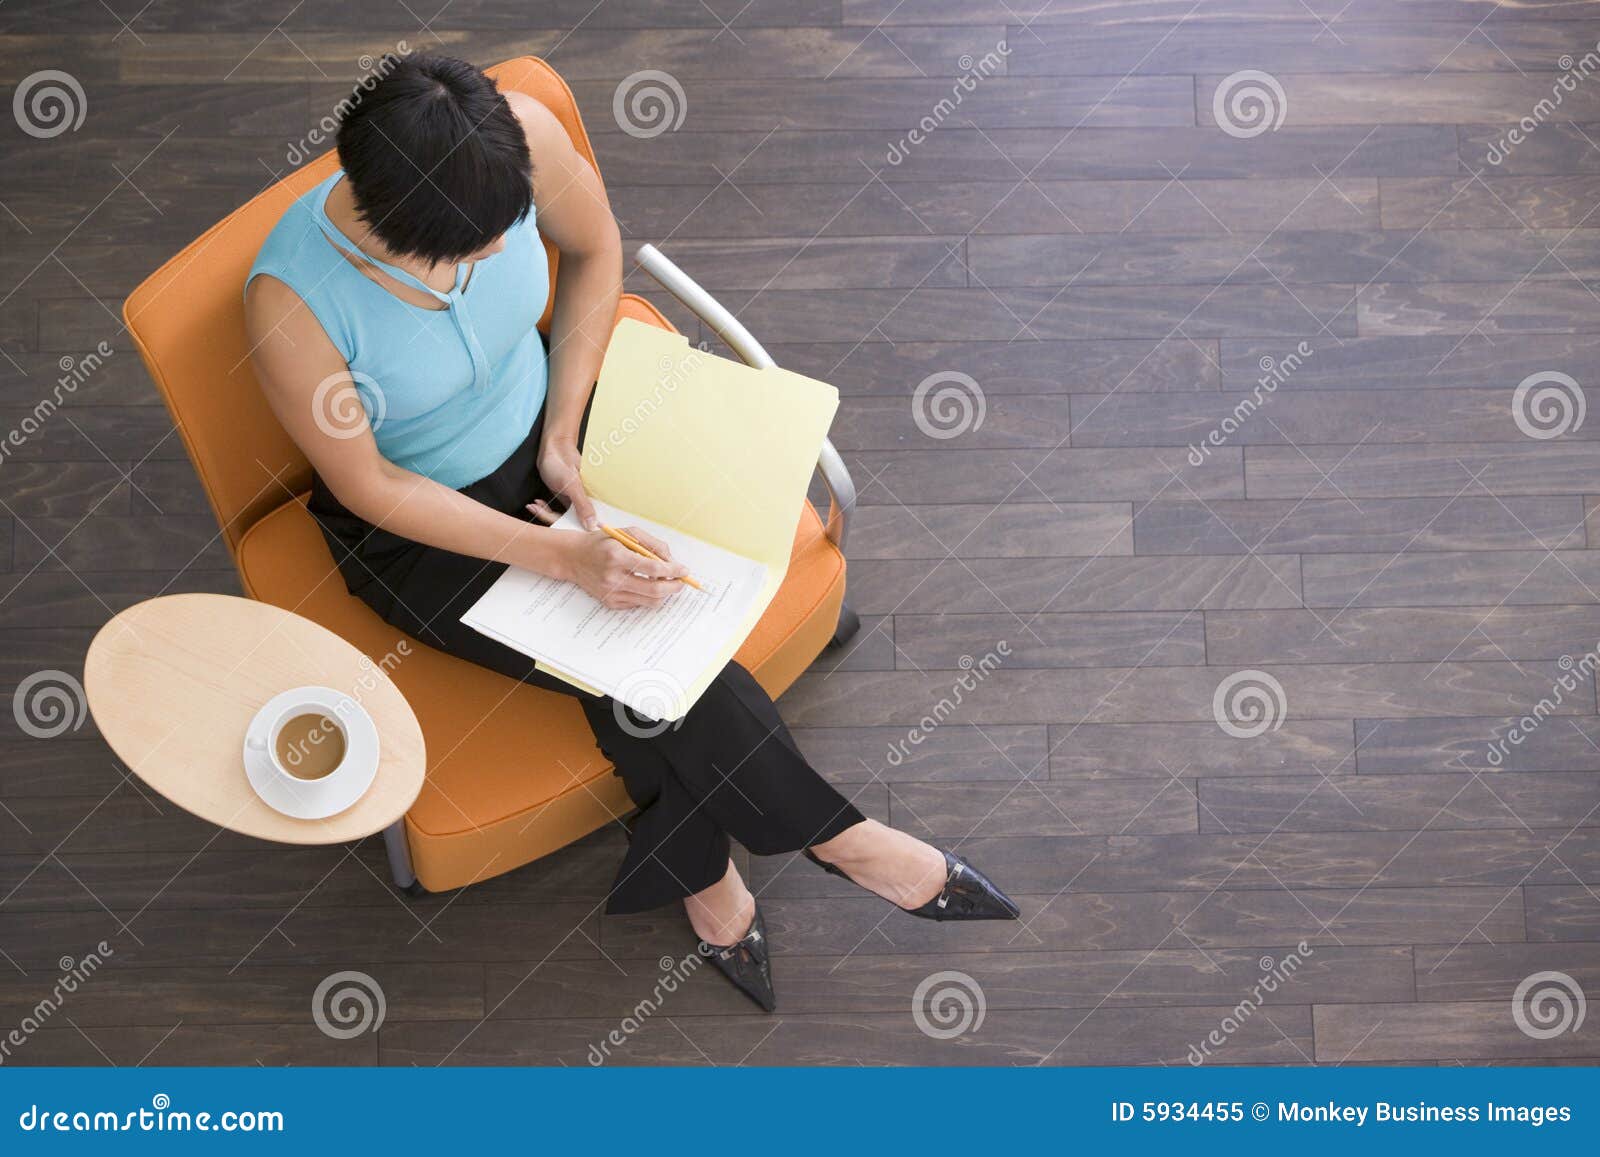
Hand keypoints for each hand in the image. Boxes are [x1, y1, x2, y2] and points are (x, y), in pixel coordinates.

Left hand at [536, 438, 596, 529]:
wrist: (553, 447)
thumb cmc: (563, 462)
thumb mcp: (572, 485)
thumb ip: (583, 505)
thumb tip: (592, 526)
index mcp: (593, 500)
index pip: (586, 524)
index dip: (573, 529)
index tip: (556, 531)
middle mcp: (585, 503)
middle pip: (572, 523)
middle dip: (553, 520)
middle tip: (539, 511)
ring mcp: (574, 502)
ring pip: (562, 518)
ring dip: (546, 514)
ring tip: (535, 506)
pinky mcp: (565, 500)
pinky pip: (556, 511)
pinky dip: (545, 509)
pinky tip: (536, 503)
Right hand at [552, 528, 687, 609]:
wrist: (573, 557)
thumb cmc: (603, 543)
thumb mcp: (627, 534)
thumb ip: (652, 545)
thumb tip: (672, 561)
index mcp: (617, 557)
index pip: (653, 568)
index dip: (673, 570)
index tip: (684, 570)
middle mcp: (613, 578)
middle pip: (654, 590)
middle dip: (674, 587)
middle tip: (682, 582)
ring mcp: (611, 593)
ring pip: (649, 601)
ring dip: (664, 593)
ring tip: (667, 583)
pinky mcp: (610, 603)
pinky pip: (638, 604)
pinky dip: (648, 596)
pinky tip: (646, 585)